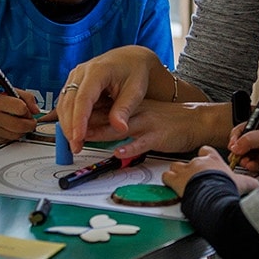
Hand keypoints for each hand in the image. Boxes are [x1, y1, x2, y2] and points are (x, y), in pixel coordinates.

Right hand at [0, 89, 38, 143]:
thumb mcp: (2, 92)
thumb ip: (23, 96)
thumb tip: (36, 110)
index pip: (21, 108)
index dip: (27, 110)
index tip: (26, 111)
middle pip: (21, 126)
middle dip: (29, 124)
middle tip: (29, 121)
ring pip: (15, 136)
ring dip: (21, 131)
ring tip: (17, 124)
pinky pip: (7, 141)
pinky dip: (10, 136)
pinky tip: (6, 129)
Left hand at [57, 46, 231, 160]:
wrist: (195, 120)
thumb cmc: (164, 120)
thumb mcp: (139, 114)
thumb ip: (118, 119)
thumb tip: (93, 125)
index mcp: (127, 106)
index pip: (100, 108)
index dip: (82, 115)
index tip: (64, 122)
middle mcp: (134, 112)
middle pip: (105, 117)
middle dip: (84, 125)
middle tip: (66, 132)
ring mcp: (146, 123)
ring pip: (120, 128)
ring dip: (101, 134)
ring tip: (84, 139)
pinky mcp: (159, 136)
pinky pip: (142, 143)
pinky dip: (130, 148)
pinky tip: (118, 152)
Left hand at [161, 145, 258, 196]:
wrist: (214, 197)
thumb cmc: (226, 189)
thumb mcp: (243, 184)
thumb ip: (249, 182)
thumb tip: (257, 184)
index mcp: (213, 160)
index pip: (206, 151)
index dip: (204, 157)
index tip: (206, 164)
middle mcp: (197, 162)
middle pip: (189, 160)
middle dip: (190, 169)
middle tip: (195, 178)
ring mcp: (185, 170)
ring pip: (176, 166)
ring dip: (177, 174)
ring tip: (182, 182)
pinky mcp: (176, 180)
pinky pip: (167, 177)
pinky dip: (168, 181)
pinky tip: (172, 187)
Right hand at [228, 123, 258, 176]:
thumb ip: (246, 140)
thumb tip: (234, 147)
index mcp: (252, 130)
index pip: (237, 133)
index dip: (233, 139)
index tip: (233, 145)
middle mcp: (252, 142)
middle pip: (237, 147)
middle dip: (236, 152)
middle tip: (237, 154)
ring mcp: (255, 153)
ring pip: (241, 158)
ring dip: (242, 159)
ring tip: (245, 160)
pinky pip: (249, 166)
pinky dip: (248, 166)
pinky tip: (252, 164)